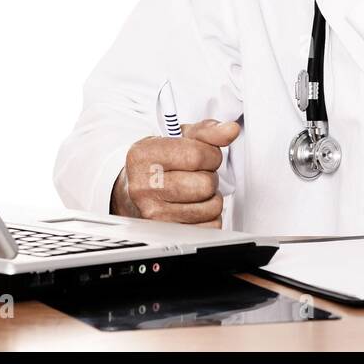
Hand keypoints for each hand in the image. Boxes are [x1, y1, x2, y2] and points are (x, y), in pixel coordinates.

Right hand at [110, 119, 240, 226]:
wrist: (131, 193)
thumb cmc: (157, 164)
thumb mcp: (176, 139)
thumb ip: (206, 132)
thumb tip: (231, 129)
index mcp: (144, 156)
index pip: (196, 155)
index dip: (211, 155)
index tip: (205, 155)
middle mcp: (144, 186)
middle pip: (206, 184)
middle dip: (210, 177)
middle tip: (197, 175)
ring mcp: (154, 214)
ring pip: (212, 207)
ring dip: (211, 198)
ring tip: (194, 191)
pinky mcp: (167, 234)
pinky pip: (210, 226)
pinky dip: (210, 217)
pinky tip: (193, 208)